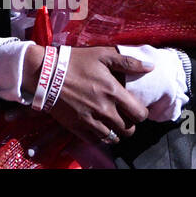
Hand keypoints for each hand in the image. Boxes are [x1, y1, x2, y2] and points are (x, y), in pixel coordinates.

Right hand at [24, 45, 151, 144]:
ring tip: (111, 123)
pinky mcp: (77, 127)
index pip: (140, 115)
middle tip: (123, 116)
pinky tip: (97, 127)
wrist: (45, 73)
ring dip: (115, 132)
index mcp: (113, 93)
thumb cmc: (74, 61)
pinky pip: (96, 141)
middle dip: (129, 124)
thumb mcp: (101, 55)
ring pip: (114, 138)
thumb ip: (127, 62)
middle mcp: (105, 110)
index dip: (141, 113)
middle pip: (129, 130)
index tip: (134, 108)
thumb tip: (150, 68)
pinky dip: (100, 137)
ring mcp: (90, 121)